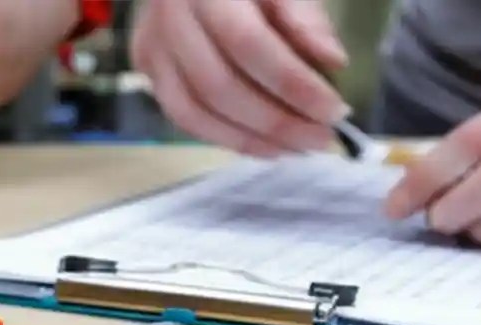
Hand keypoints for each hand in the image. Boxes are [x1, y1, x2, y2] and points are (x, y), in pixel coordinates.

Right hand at [130, 0, 350, 156]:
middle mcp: (169, 18)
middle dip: (275, 123)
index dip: (292, 84)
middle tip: (320, 139)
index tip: (333, 111)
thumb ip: (304, 19)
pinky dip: (225, 138)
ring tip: (294, 149)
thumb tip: (332, 65)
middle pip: (218, 87)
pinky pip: (183, 118)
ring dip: (249, 140)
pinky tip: (262, 144)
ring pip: (194, 112)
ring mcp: (152, 47)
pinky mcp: (147, 69)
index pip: (248, 44)